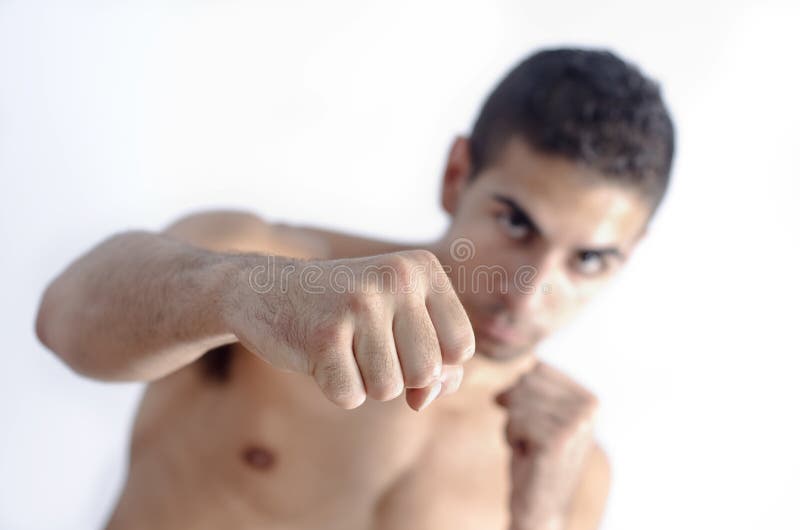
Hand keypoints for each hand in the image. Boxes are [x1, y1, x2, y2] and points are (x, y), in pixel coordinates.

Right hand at [225, 249, 474, 409]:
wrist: (267, 289)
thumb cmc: (346, 310)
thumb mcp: (399, 319)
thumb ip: (434, 359)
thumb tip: (430, 394)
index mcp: (422, 269)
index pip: (460, 346)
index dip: (435, 364)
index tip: (403, 345)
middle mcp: (397, 278)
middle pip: (427, 372)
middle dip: (398, 375)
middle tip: (366, 346)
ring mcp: (360, 305)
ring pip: (389, 389)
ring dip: (365, 381)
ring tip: (344, 346)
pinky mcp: (324, 335)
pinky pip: (350, 397)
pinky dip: (335, 387)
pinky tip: (321, 354)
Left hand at [495, 362, 597, 529]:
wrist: (540, 507)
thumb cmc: (534, 459)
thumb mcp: (538, 415)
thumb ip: (534, 387)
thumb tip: (528, 361)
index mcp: (590, 398)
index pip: (538, 369)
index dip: (521, 393)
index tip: (531, 422)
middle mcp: (590, 407)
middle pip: (526, 381)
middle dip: (516, 409)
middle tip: (529, 437)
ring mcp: (577, 423)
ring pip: (518, 401)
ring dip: (513, 425)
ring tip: (530, 447)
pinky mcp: (558, 439)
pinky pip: (516, 419)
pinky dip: (511, 437)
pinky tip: (527, 454)